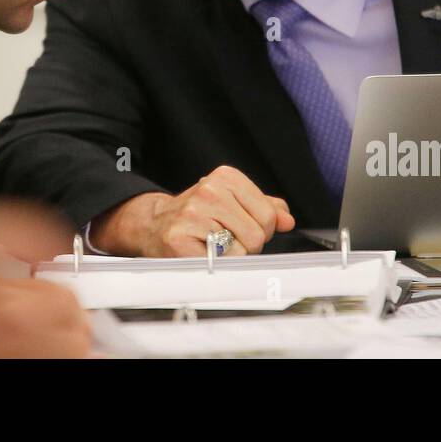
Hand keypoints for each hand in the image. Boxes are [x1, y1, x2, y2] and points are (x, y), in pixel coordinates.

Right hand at [92, 165, 294, 256]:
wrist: (153, 224)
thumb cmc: (197, 215)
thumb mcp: (232, 201)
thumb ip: (264, 208)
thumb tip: (287, 220)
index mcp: (226, 177)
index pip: (268, 214)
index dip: (261, 229)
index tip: (241, 227)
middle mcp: (209, 190)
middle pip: (257, 234)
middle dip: (247, 244)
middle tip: (224, 238)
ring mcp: (193, 214)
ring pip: (240, 250)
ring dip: (231, 255)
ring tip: (211, 244)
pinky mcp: (179, 238)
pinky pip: (219, 263)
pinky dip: (215, 264)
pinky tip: (200, 251)